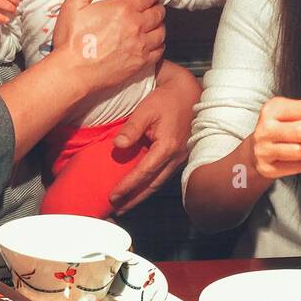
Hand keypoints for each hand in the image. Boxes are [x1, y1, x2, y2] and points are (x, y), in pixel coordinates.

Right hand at [53, 0, 165, 93]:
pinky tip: (150, 44)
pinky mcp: (141, 63)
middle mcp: (136, 25)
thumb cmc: (71, 41)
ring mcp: (141, 45)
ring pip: (162, 31)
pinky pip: (160, 51)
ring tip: (150, 27)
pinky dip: (158, 45)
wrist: (73, 73)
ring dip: (158, 26)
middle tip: (149, 10)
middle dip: (155, 8)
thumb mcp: (73, 5)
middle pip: (159, 12)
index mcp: (123, 8)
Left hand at [107, 63, 198, 213]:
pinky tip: (141, 188)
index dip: (127, 187)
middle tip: (117, 209)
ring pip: (159, 183)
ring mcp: (179, 158)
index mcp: (167, 147)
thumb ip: (132, 128)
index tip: (113, 196)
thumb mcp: (146, 109)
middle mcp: (175, 157)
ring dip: (142, 195)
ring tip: (126, 204)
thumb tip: (117, 146)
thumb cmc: (167, 98)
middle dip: (134, 199)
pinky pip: (163, 175)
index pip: (143, 173)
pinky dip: (150, 185)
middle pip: (152, 185)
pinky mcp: (179, 156)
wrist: (188, 92)